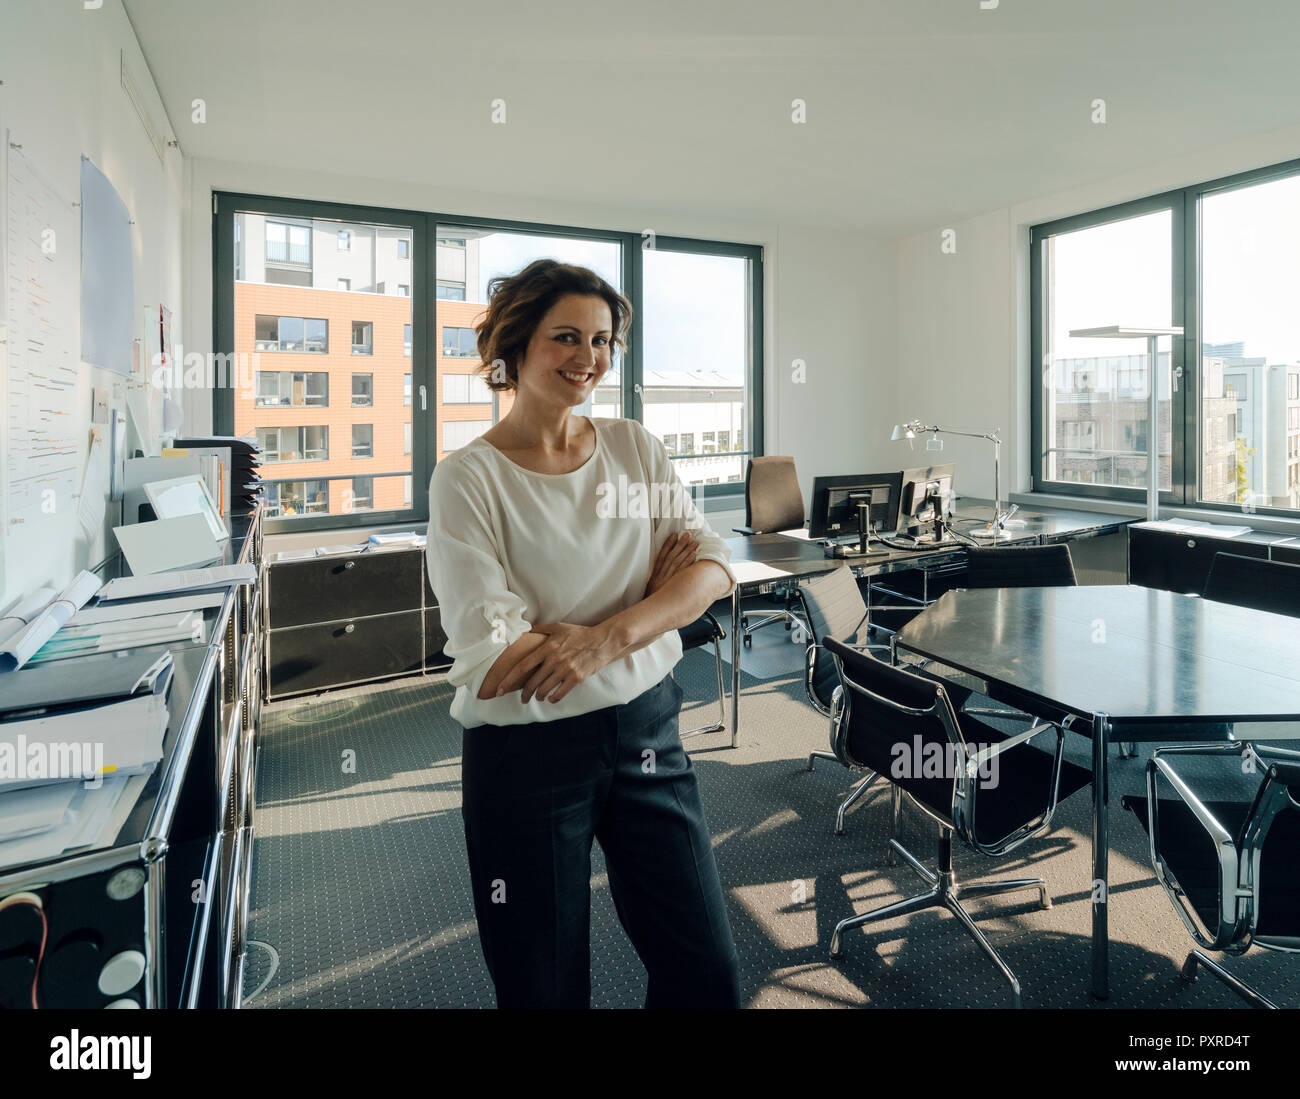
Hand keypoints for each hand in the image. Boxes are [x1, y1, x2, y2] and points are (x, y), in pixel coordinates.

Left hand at [493, 621, 620, 703]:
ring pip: (544, 690)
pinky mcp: (576, 678)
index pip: (522, 666)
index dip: (509, 680)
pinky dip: (553, 699)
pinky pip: (559, 694)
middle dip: (524, 694)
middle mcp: (554, 660)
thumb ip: (539, 630)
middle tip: (522, 698)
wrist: (602, 641)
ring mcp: (566, 670)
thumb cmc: (579, 634)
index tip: (500, 689)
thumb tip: (523, 632)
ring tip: (538, 697)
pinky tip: (551, 698)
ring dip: (538, 696)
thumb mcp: (558, 627)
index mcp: (547, 647)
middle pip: (532, 682)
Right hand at [645, 531, 698, 597]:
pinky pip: (683, 573)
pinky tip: (694, 556)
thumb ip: (656, 578)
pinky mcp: (675, 587)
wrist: (649, 615)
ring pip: (678, 563)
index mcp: (654, 576)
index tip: (673, 536)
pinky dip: (688, 563)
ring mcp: (669, 582)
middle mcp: (661, 577)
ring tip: (694, 543)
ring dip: (687, 552)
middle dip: (680, 545)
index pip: (661, 556)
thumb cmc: (651, 602)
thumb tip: (663, 568)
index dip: (667, 545)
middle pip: (672, 557)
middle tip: (687, 535)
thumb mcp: (650, 589)